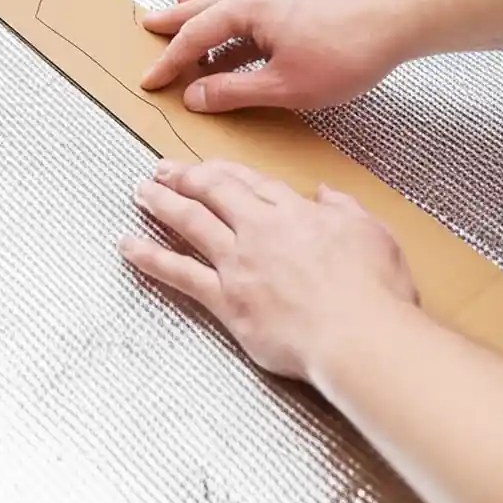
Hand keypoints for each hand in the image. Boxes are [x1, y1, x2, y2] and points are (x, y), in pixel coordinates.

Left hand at [119, 159, 417, 380]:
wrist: (357, 335)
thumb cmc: (374, 290)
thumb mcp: (373, 233)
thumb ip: (344, 208)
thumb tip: (326, 192)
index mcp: (296, 212)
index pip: (253, 183)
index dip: (226, 172)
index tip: (209, 167)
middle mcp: (260, 230)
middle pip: (214, 192)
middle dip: (186, 177)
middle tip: (162, 169)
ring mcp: (238, 263)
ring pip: (190, 223)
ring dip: (162, 203)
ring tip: (140, 192)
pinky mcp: (226, 299)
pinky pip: (180, 273)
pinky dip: (150, 257)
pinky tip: (128, 246)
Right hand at [139, 0, 419, 112]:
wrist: (400, 17)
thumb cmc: (346, 52)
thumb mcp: (285, 85)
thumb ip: (234, 91)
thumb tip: (195, 95)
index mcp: (245, 10)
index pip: (193, 38)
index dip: (169, 61)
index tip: (150, 81)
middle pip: (202, 7)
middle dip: (174, 21)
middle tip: (147, 25)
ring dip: (199, 11)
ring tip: (179, 11)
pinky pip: (247, 0)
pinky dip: (228, 12)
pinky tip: (235, 20)